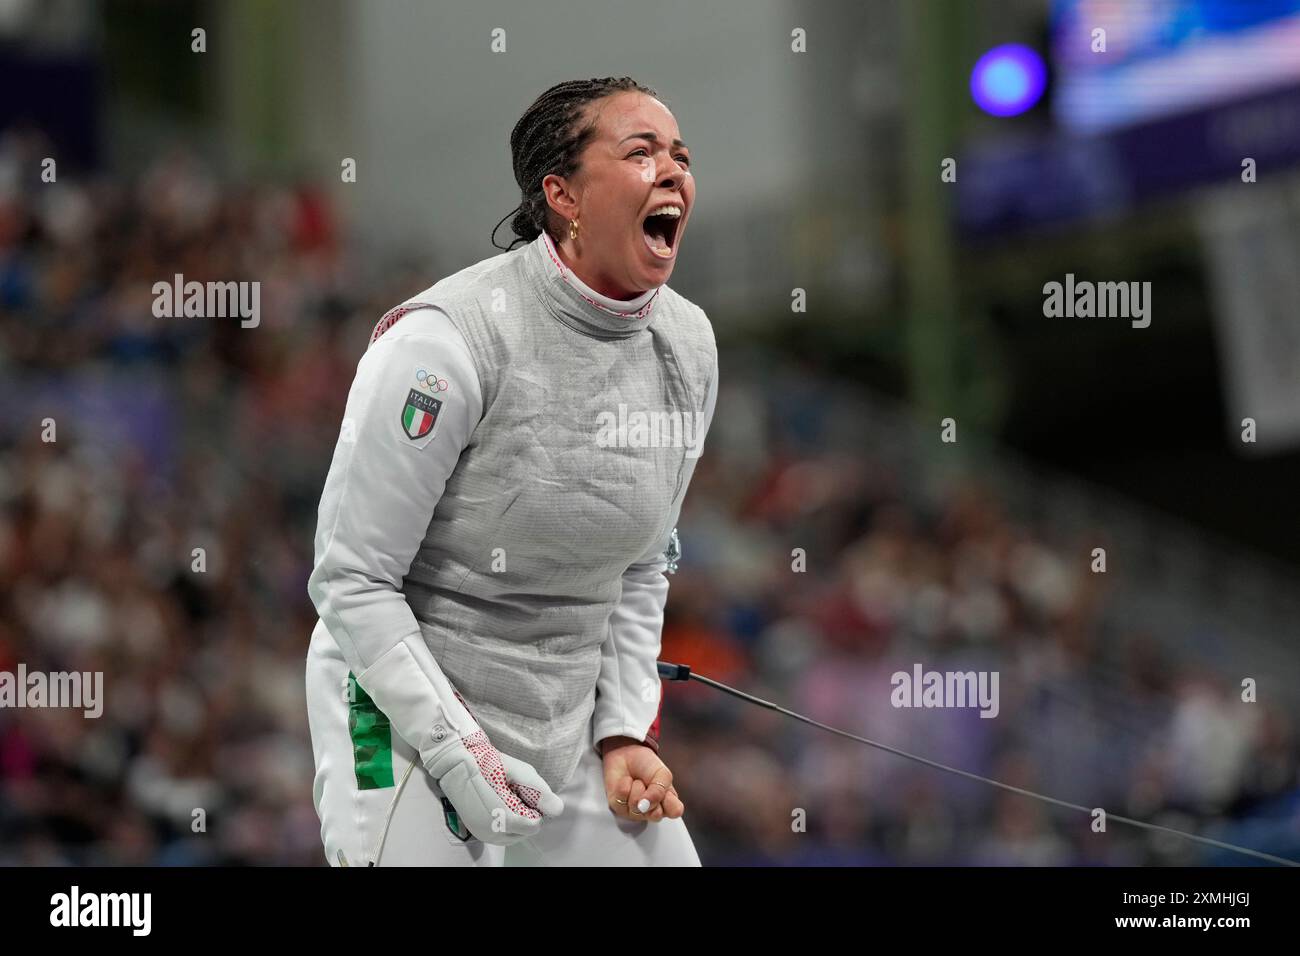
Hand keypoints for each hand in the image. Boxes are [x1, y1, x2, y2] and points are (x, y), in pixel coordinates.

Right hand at [427, 729, 564, 845]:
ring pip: (512, 835)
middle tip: (513, 792)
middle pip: (524, 832)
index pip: (534, 825)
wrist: (455, 764)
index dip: (534, 807)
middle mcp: (493, 832)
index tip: (523, 791)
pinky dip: (504, 823)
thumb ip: (538, 791)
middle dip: (524, 814)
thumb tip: (557, 810)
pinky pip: (499, 835)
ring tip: (505, 797)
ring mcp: (483, 834)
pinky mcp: (476, 831)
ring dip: (515, 820)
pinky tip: (498, 804)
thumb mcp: (518, 771)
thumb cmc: (487, 764)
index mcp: (504, 818)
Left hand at [600, 736, 684, 822]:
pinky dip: (624, 785)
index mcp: (667, 803)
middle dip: (651, 794)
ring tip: (637, 781)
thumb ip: (659, 792)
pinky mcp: (619, 807)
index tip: (665, 788)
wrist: (625, 753)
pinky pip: (621, 800)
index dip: (669, 800)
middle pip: (655, 814)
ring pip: (636, 806)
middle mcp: (652, 811)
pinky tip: (626, 782)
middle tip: (649, 783)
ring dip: (637, 787)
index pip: (675, 811)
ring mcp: (635, 811)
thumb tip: (645, 806)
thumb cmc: (646, 765)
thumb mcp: (661, 773)